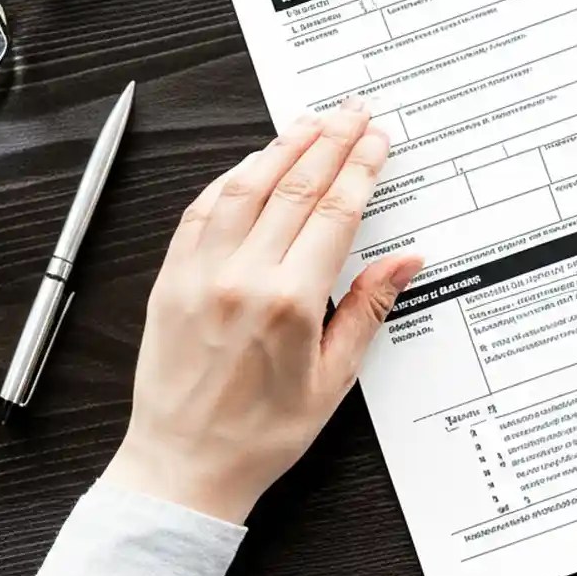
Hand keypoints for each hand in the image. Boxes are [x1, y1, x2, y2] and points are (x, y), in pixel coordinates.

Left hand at [100, 99, 421, 522]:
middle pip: (296, 187)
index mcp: (291, 302)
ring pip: (245, 187)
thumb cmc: (261, 433)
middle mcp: (243, 277)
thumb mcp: (333, 379)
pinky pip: (200, 211)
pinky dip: (229, 178)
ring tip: (310, 120)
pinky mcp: (170, 278)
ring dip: (282, 147)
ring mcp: (201, 273)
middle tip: (353, 110)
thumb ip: (368, 309)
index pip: (336, 211)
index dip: (361, 167)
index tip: (377, 138)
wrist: (184, 465)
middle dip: (330, 140)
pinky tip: (251, 163)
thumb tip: (406, 261)